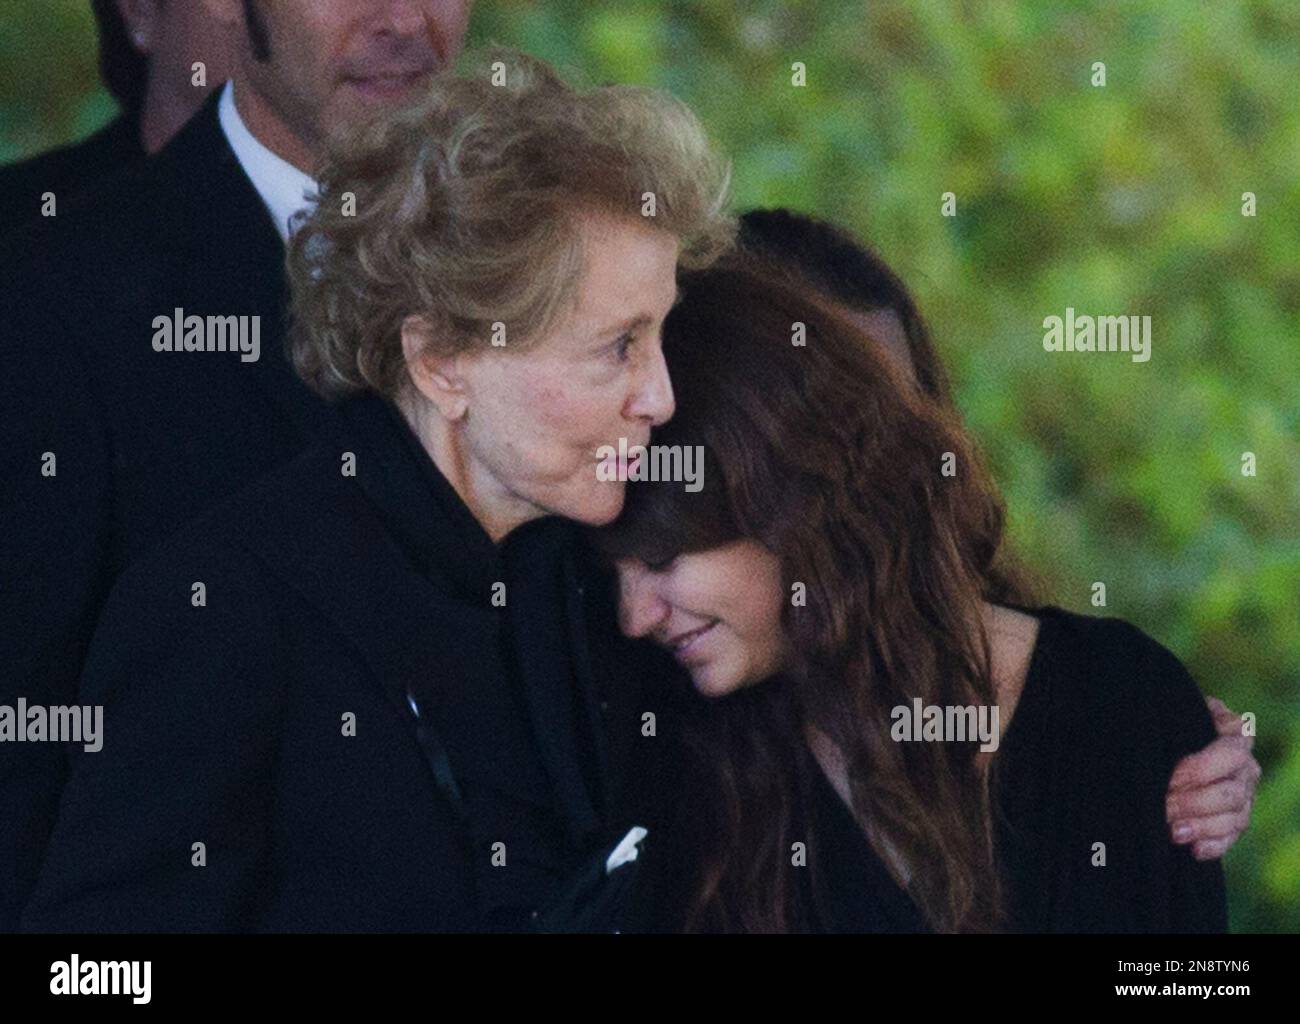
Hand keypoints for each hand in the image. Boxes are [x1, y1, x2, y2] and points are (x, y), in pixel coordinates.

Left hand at [1165, 697, 1259, 859]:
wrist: (1161, 740)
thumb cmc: (1164, 721)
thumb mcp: (1169, 712)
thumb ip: (1173, 717)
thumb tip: (1162, 727)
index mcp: (1236, 734)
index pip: (1230, 753)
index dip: (1200, 769)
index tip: (1170, 777)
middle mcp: (1246, 765)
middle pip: (1231, 791)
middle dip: (1195, 803)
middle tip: (1164, 806)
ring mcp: (1244, 795)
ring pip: (1235, 818)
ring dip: (1202, 827)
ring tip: (1173, 831)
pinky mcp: (1234, 820)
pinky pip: (1230, 838)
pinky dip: (1213, 846)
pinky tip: (1192, 849)